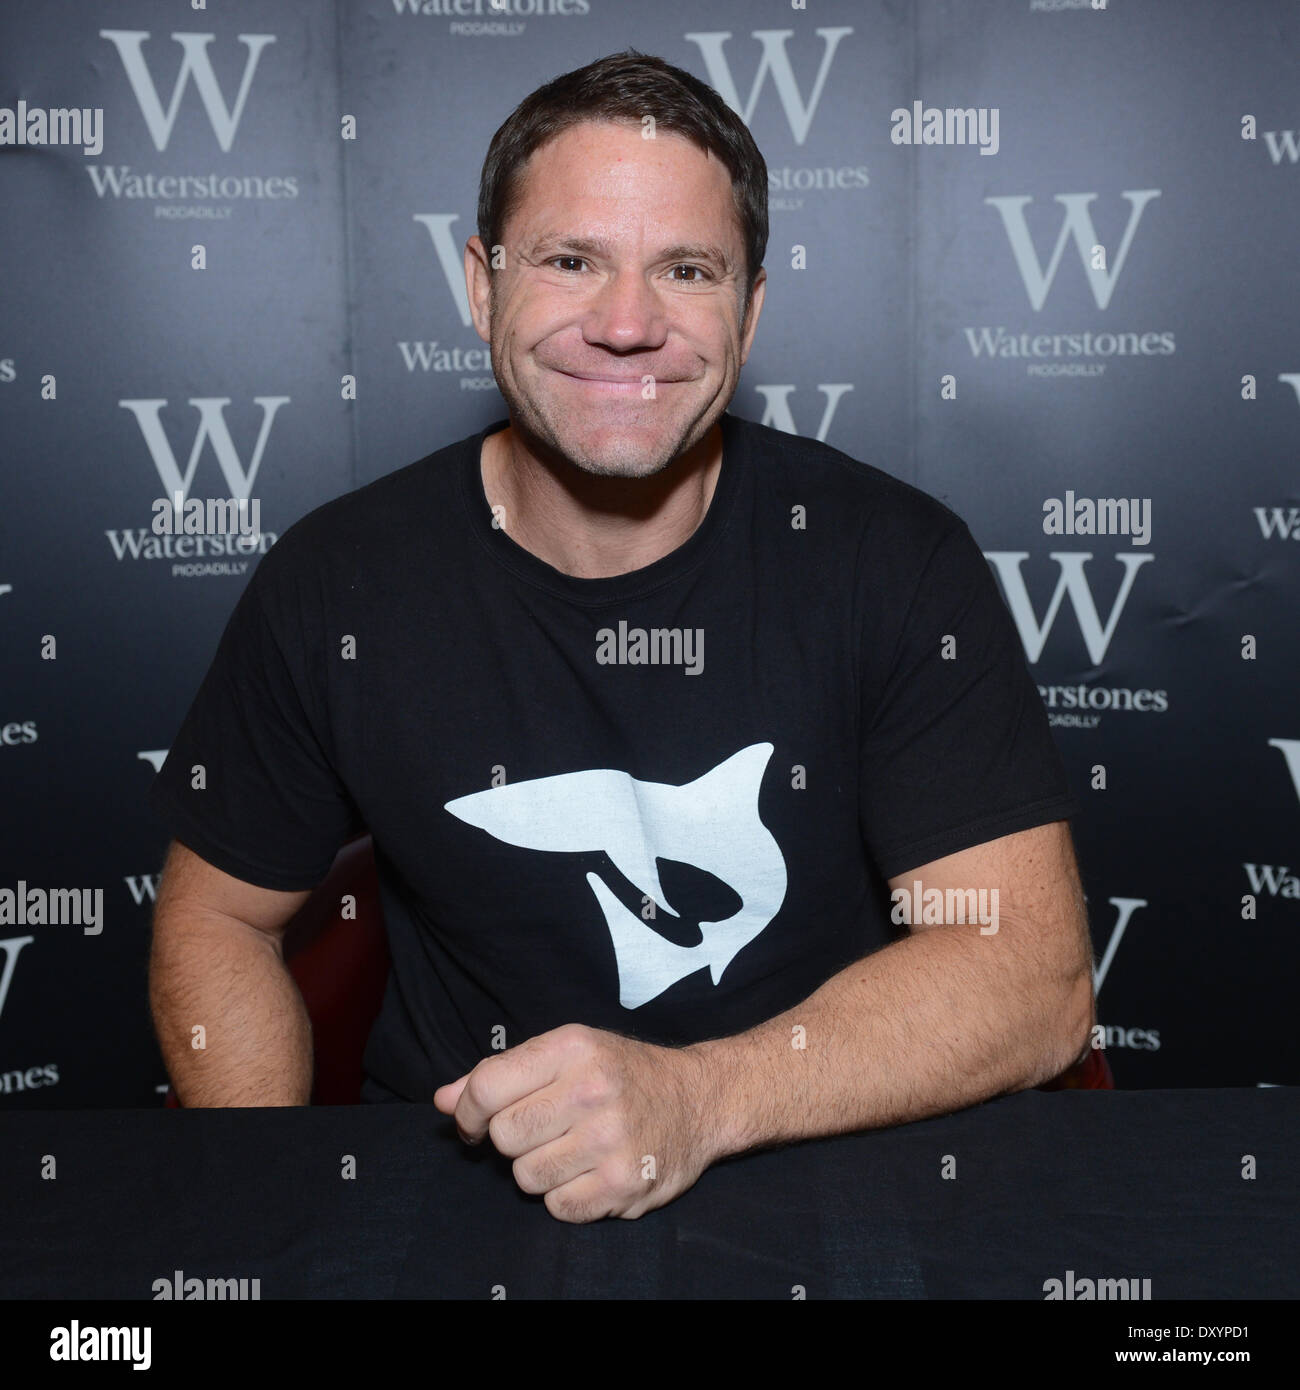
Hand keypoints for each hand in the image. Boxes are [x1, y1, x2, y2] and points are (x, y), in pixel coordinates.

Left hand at [433, 1023, 717, 1222]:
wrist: (698, 1099)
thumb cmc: (621, 1073)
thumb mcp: (566, 1052)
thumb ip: (502, 1073)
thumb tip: (442, 1101)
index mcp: (572, 1047)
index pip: (487, 1087)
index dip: (468, 1111)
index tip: (474, 1121)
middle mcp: (591, 1090)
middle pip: (504, 1137)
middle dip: (514, 1140)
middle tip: (543, 1130)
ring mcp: (610, 1140)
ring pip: (526, 1178)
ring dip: (541, 1170)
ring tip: (573, 1150)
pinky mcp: (624, 1184)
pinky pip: (558, 1207)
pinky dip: (567, 1197)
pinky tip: (591, 1171)